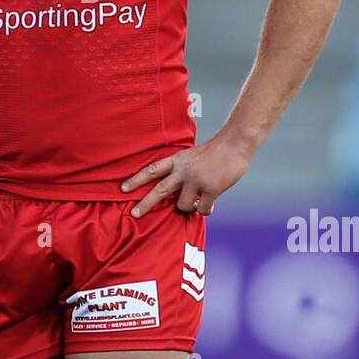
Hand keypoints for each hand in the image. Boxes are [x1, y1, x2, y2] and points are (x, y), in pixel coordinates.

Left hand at [119, 136, 252, 217]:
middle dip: (146, 203)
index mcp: (177, 160)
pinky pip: (202, 209)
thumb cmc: (214, 152)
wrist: (235, 144)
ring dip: (188, 208)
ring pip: (183, 205)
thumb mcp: (191, 156)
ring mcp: (197, 180)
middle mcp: (183, 170)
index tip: (123, 189)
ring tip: (196, 202)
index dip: (136, 179)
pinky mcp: (211, 189)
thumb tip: (175, 193)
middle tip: (134, 214)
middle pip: (160, 190)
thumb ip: (181, 170)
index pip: (152, 170)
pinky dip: (205, 210)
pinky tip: (210, 205)